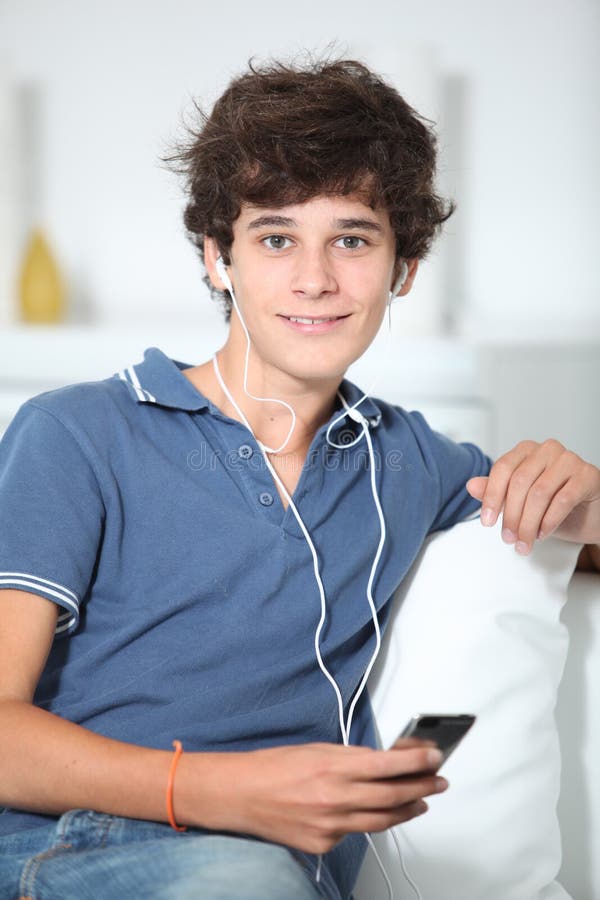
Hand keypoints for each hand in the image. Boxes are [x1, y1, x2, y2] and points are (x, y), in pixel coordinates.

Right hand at [212, 740, 447, 853]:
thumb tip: (385, 761)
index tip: (436, 756)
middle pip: (393, 795)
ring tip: (422, 801)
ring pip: (382, 820)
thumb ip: (353, 758)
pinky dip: (367, 821)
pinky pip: (355, 833)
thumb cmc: (274, 766)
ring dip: (407, 809)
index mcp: (334, 767)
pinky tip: (374, 813)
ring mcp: (331, 826)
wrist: (241, 794)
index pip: (390, 765)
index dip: (419, 762)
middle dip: (423, 787)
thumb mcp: (318, 749)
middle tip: (439, 780)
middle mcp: (336, 798)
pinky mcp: (324, 845)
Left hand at [466, 439, 599, 554]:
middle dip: (511, 516)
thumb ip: (495, 491)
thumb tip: (471, 485)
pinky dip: (549, 521)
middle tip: (509, 539)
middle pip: (520, 482)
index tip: (487, 522)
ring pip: (540, 492)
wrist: (589, 514)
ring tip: (525, 542)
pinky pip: (563, 499)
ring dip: (529, 523)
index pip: (503, 468)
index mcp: (526, 450)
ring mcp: (569, 460)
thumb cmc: (553, 503)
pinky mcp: (588, 475)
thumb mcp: (519, 500)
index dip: (492, 497)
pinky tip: (543, 534)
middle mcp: (547, 450)